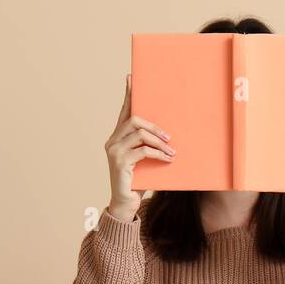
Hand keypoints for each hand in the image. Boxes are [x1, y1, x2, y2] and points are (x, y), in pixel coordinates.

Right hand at [105, 75, 173, 220]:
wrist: (125, 205)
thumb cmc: (138, 182)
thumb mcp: (144, 161)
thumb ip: (148, 146)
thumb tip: (168, 135)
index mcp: (117, 138)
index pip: (124, 112)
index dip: (128, 95)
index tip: (131, 78)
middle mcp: (112, 141)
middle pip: (134, 120)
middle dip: (154, 126)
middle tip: (169, 137)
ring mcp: (114, 152)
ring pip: (139, 134)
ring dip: (159, 141)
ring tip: (172, 151)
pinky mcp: (120, 162)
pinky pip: (143, 151)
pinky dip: (158, 154)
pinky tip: (168, 159)